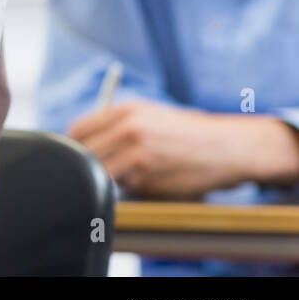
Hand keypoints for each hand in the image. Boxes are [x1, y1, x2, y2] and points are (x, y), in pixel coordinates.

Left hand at [68, 100, 298, 196]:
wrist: (225, 147)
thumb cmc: (186, 132)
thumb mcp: (149, 114)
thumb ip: (115, 123)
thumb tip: (81, 140)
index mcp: (125, 111)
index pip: (79, 131)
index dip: (75, 145)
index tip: (77, 154)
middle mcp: (128, 130)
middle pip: (85, 154)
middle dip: (88, 164)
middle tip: (96, 168)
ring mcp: (137, 156)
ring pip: (103, 173)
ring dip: (111, 177)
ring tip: (134, 170)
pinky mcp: (148, 179)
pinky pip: (126, 187)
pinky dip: (133, 187)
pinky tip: (153, 177)